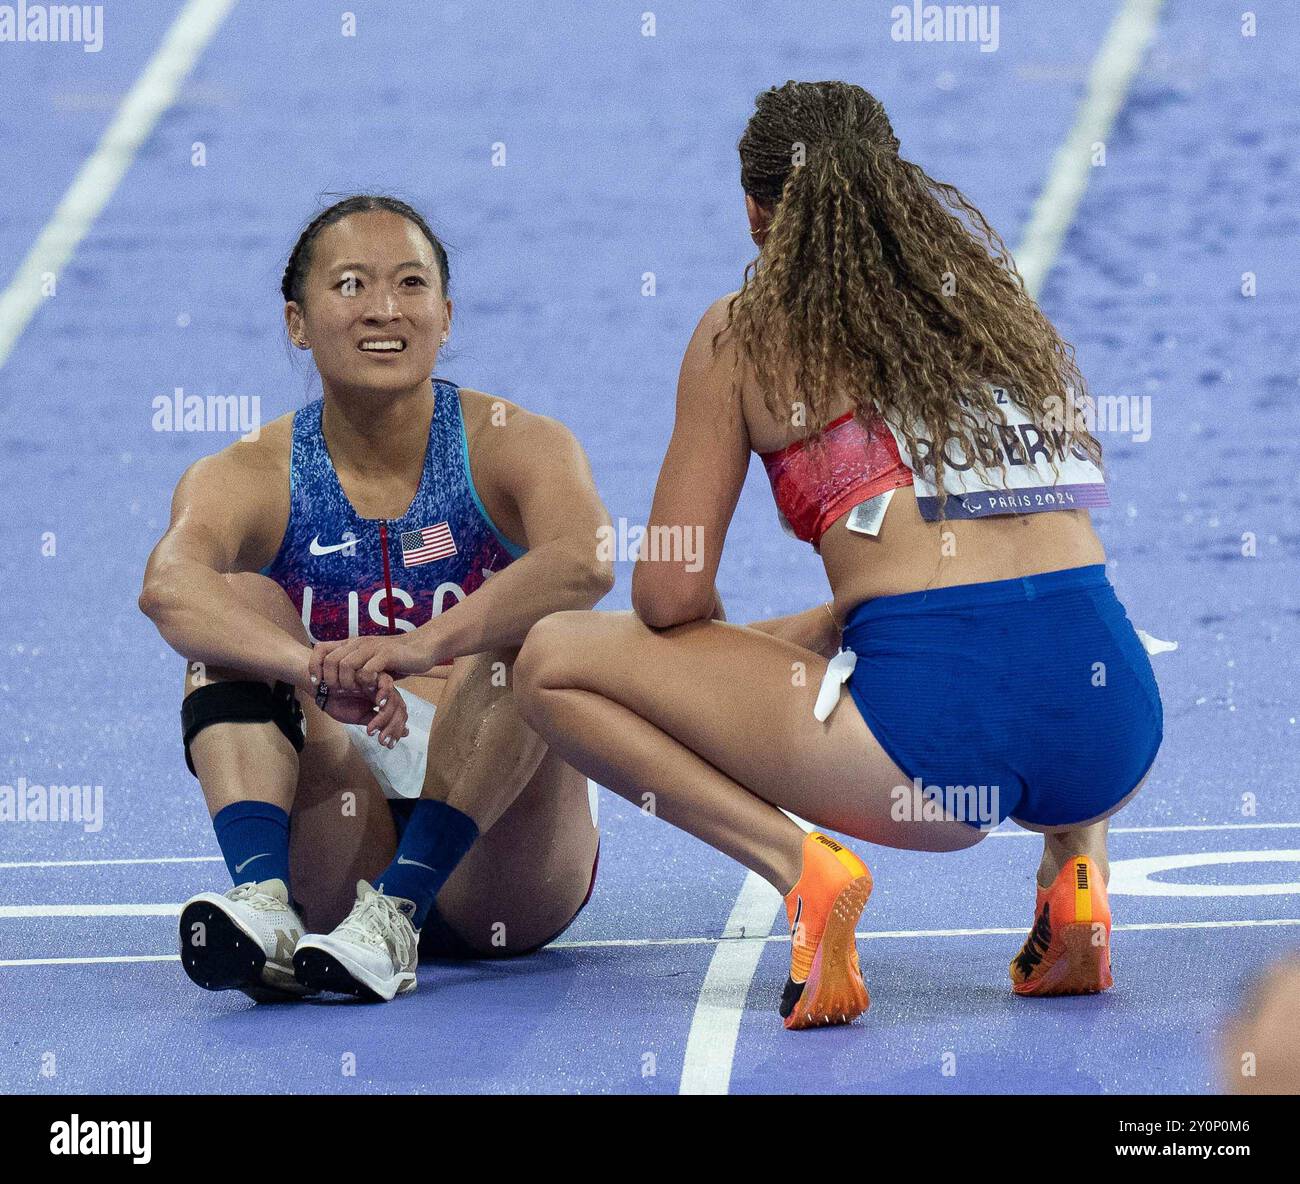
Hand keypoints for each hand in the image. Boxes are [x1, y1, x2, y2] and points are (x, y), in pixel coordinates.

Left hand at [310, 630, 438, 692]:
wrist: (421, 647)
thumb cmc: (396, 657)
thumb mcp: (370, 659)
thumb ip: (355, 664)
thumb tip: (335, 676)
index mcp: (352, 643)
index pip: (321, 648)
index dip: (314, 665)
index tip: (316, 682)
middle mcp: (358, 643)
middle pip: (331, 660)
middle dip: (330, 680)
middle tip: (339, 692)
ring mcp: (372, 648)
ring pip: (346, 665)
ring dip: (346, 682)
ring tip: (353, 692)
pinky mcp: (386, 655)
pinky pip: (367, 670)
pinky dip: (365, 682)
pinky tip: (370, 689)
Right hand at [318, 672, 409, 747]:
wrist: (321, 690)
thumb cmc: (340, 702)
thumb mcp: (361, 716)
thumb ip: (379, 723)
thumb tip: (404, 733)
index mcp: (384, 701)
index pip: (399, 714)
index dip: (396, 729)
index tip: (388, 744)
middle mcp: (385, 691)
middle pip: (399, 706)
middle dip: (393, 726)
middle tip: (382, 741)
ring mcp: (380, 681)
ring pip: (394, 697)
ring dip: (386, 716)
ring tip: (373, 730)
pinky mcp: (373, 672)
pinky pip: (385, 682)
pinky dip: (384, 694)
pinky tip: (377, 705)